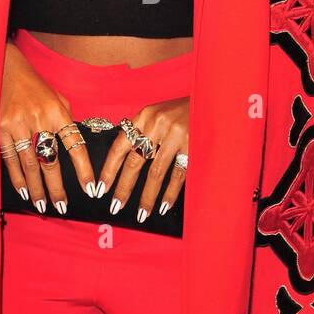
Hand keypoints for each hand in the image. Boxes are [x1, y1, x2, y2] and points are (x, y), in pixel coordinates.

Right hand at [0, 40, 97, 213]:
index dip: (84, 169)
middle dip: (57, 188)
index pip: (75, 144)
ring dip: (36, 189)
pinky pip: (10, 159)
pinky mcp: (0, 129)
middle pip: (50, 161)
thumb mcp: (57, 97)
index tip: (91, 189)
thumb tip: (74, 147)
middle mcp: (39, 119)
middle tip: (63, 208)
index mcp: (57, 111)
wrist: (5, 69)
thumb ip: (66, 121)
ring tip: (42, 206)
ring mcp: (17, 125)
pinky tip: (24, 192)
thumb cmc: (35, 86)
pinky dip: (17, 178)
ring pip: (29, 165)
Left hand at [96, 97, 188, 222]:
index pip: (119, 145)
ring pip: (156, 172)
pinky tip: (163, 206)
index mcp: (144, 115)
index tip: (100, 189)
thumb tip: (122, 161)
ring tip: (142, 214)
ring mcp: (175, 135)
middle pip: (134, 162)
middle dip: (124, 188)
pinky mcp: (192, 145)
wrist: (213, 99)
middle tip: (115, 206)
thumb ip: (142, 131)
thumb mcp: (158, 114)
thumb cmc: (183, 110)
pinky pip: (178, 175)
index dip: (109, 169)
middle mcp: (156, 123)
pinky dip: (170, 193)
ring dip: (147, 197)